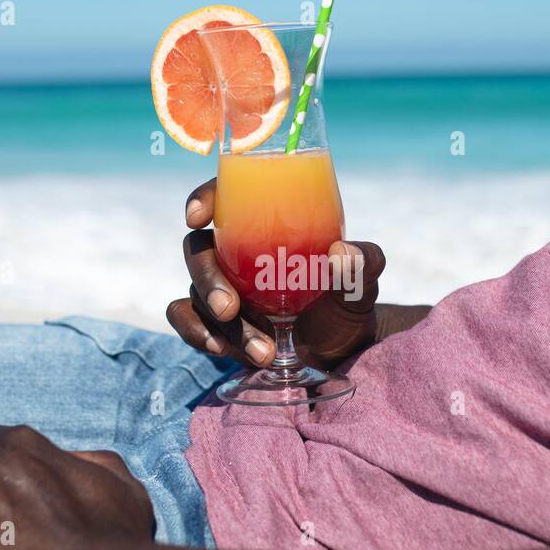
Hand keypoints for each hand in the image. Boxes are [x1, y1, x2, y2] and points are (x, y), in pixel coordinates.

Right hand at [166, 177, 385, 370]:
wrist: (339, 350)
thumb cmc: (345, 302)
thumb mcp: (361, 282)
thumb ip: (363, 264)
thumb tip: (341, 253)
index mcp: (264, 226)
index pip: (225, 198)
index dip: (204, 198)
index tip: (198, 218)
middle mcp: (234, 253)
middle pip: (198, 251)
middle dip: (208, 280)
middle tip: (231, 308)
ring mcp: (221, 287)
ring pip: (195, 293)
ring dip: (220, 324)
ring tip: (262, 351)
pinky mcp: (213, 322)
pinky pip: (186, 321)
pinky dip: (197, 334)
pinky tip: (221, 350)